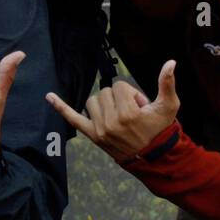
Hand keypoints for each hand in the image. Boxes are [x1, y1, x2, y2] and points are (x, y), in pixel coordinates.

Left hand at [45, 59, 179, 163]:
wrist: (153, 157)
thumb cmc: (161, 129)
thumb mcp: (169, 106)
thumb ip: (167, 83)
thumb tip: (171, 62)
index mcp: (127, 113)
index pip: (119, 86)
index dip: (132, 93)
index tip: (141, 107)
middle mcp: (110, 122)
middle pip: (105, 92)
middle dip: (119, 98)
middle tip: (132, 113)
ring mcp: (99, 129)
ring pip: (92, 101)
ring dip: (104, 104)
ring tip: (119, 116)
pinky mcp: (92, 135)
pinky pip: (72, 118)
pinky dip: (60, 107)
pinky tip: (49, 96)